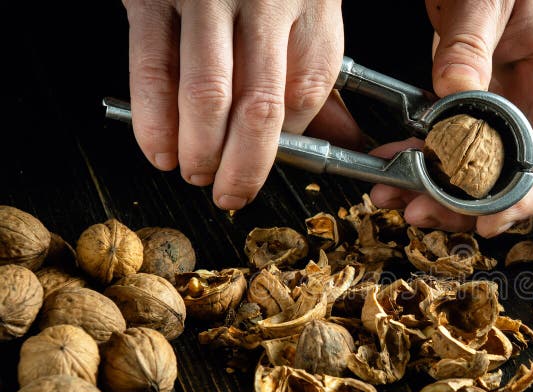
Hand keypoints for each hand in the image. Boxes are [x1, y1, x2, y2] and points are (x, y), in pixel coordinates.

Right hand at [123, 0, 358, 209]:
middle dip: (244, 166)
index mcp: (312, 6)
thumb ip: (313, 72)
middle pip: (260, 107)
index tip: (268, 164)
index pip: (306, 95)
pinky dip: (154, 118)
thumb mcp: (310, 7)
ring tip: (196, 175)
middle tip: (230, 195)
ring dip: (200, 151)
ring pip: (207, 96)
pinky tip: (158, 147)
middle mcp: (264, 2)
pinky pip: (154, 67)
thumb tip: (340, 137)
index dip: (286, 143)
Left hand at [369, 0, 532, 236]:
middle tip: (423, 213)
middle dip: (466, 203)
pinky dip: (423, 158)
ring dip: (438, 190)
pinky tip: (393, 164)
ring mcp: (503, 102)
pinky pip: (451, 142)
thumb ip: (471, 43)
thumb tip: (455, 89)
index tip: (488, 222)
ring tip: (397, 197)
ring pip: (478, 166)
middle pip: (510, 173)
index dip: (524, 196)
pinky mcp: (473, 100)